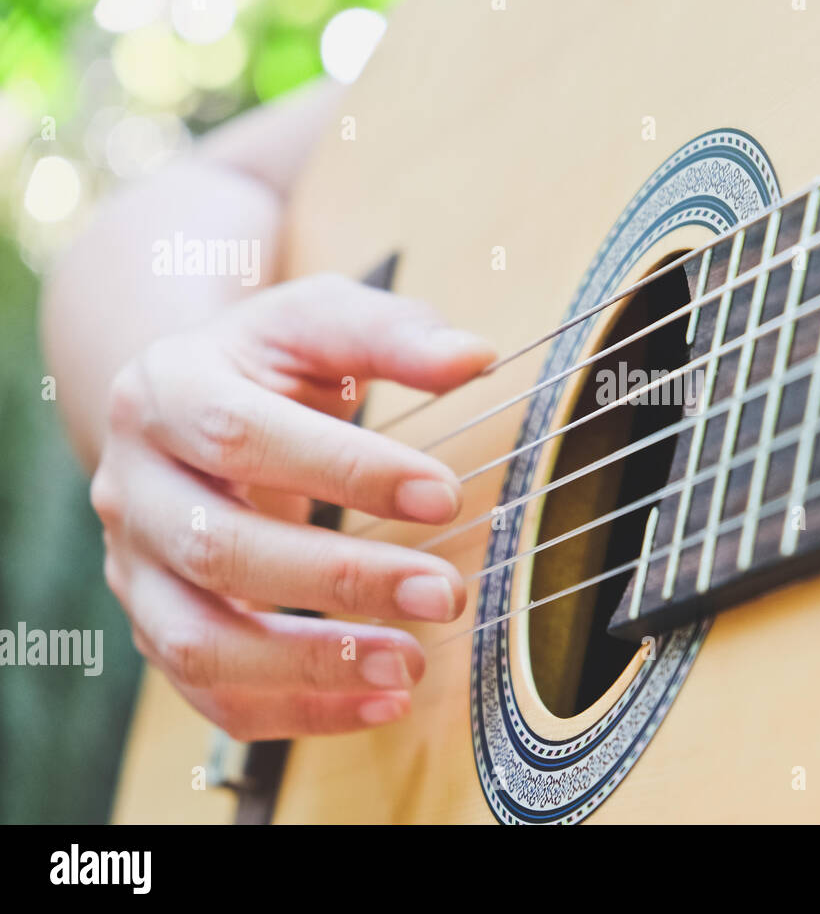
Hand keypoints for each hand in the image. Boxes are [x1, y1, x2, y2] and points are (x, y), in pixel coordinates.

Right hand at [89, 273, 494, 739]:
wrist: (187, 408)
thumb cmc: (265, 363)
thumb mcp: (319, 321)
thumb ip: (393, 332)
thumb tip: (474, 356)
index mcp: (165, 392)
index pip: (241, 437)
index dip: (344, 471)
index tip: (445, 495)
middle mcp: (131, 485)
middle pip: (217, 549)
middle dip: (340, 580)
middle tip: (445, 593)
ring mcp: (134, 567)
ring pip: (199, 642)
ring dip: (311, 667)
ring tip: (410, 663)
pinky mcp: (156, 626)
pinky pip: (211, 693)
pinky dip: (297, 713)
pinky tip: (380, 702)